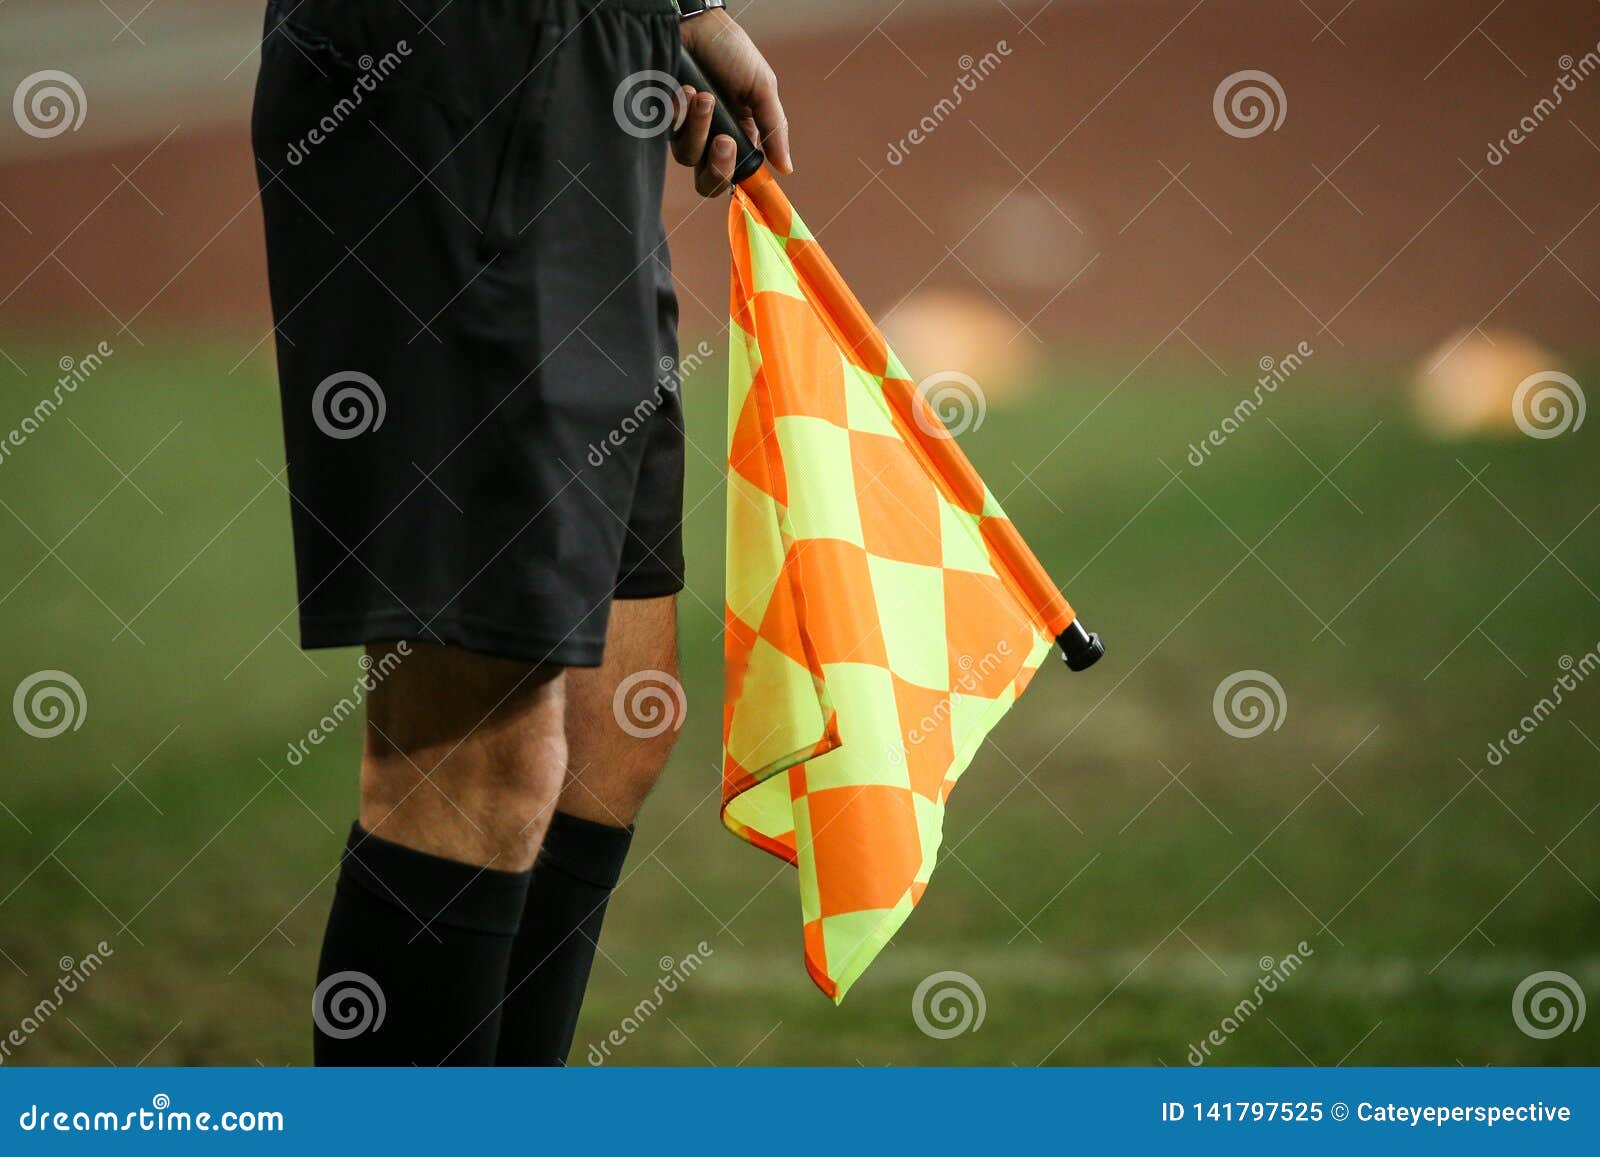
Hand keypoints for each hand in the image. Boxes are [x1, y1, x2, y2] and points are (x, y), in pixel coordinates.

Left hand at [671, 11, 792, 195]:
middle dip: (718, 167)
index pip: (738, 177)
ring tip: (702, 95)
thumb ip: (774, 128)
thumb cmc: (729, 49)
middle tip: (723, 140)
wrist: (693, 23)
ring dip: (698, 127)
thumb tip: (786, 168)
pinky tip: (684, 89)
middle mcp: (710, 138)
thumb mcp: (761, 87)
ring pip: (687, 157)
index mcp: (740, 136)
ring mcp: (684, 129)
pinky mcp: (661, 118)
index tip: (746, 183)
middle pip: (709, 183)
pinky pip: (666, 133)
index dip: (742, 186)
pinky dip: (678, 113)